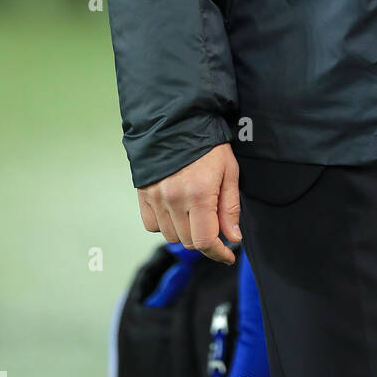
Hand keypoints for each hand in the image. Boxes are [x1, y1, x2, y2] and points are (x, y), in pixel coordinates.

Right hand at [137, 143, 241, 264]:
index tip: (227, 255)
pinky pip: (152, 225)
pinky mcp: (143, 194)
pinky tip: (176, 211)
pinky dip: (164, 225)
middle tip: (215, 226)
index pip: (205, 240)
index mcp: (199, 194)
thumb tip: (233, 238)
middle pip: (189, 242)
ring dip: (186, 233)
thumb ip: (230, 207)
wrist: (177, 121)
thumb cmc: (208, 144)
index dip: (218, 253)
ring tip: (196, 214)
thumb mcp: (229, 171)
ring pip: (171, 236)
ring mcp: (156, 198)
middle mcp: (174, 199)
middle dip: (205, 239)